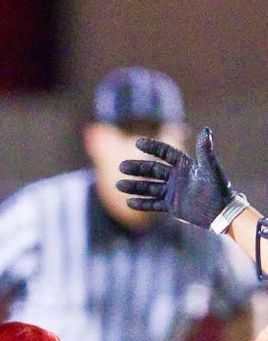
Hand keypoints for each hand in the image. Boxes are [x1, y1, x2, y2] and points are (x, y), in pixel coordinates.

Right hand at [116, 126, 237, 228]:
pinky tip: (129, 202)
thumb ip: (205, 150)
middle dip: (137, 169)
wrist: (221, 211)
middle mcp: (176, 177)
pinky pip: (153, 204)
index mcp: (184, 165)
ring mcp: (172, 192)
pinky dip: (142, 204)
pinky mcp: (171, 206)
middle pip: (152, 171)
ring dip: (134, 186)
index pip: (165, 154)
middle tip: (121, 167)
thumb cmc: (218, 187)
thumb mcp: (210, 168)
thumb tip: (205, 130)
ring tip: (119, 185)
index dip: (152, 148)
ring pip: (149, 187)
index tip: (138, 143)